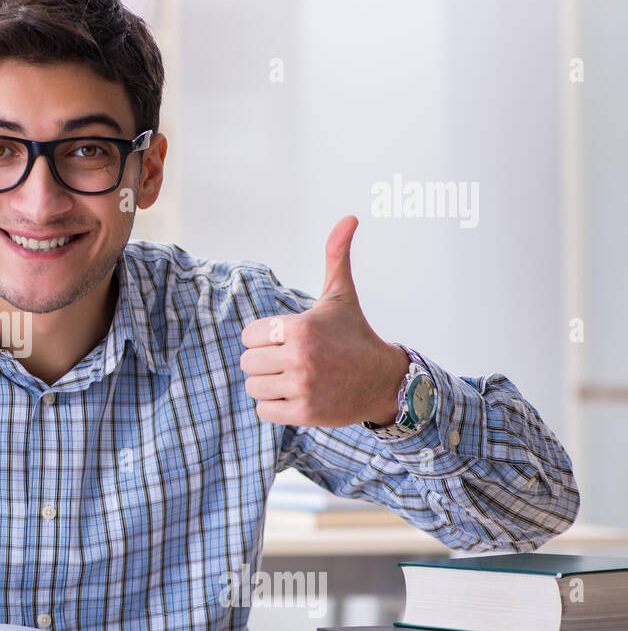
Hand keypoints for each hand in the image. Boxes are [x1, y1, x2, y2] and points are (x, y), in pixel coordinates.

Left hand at [239, 215, 407, 427]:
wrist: (384, 380)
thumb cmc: (354, 335)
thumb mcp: (341, 295)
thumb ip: (336, 256)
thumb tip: (349, 217)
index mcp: (300, 327)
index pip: (249, 336)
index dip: (263, 338)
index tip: (286, 340)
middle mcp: (300, 358)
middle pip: (247, 363)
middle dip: (264, 363)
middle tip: (289, 361)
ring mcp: (302, 387)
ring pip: (253, 388)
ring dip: (268, 385)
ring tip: (293, 378)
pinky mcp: (304, 413)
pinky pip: (262, 411)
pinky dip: (273, 406)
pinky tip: (295, 396)